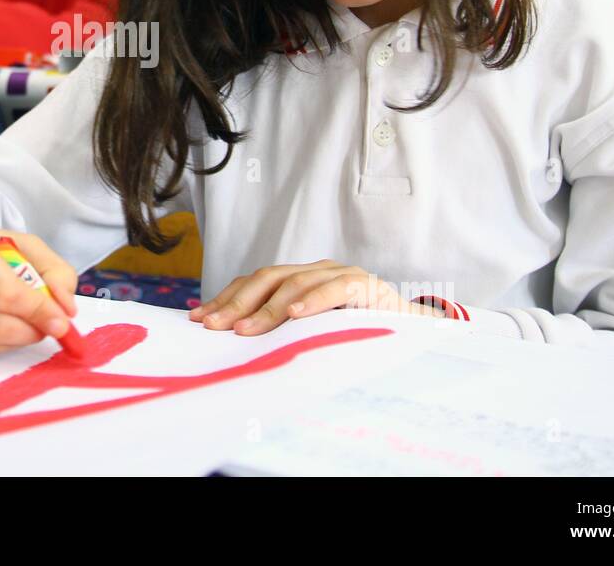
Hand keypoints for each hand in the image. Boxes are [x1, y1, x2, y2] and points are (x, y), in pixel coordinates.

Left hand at [189, 260, 445, 334]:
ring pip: (295, 282)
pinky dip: (313, 300)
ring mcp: (339, 274)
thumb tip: (237, 344)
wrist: (415, 330)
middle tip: (212, 326)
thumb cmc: (358, 333)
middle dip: (235, 302)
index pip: (254, 283)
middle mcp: (316, 270)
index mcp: (300, 279)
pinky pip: (335, 289)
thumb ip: (283, 331)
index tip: (198, 319)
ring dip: (266, 308)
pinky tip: (294, 315)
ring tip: (245, 329)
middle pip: (267, 278)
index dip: (225, 298)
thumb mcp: (314, 332)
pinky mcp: (365, 285)